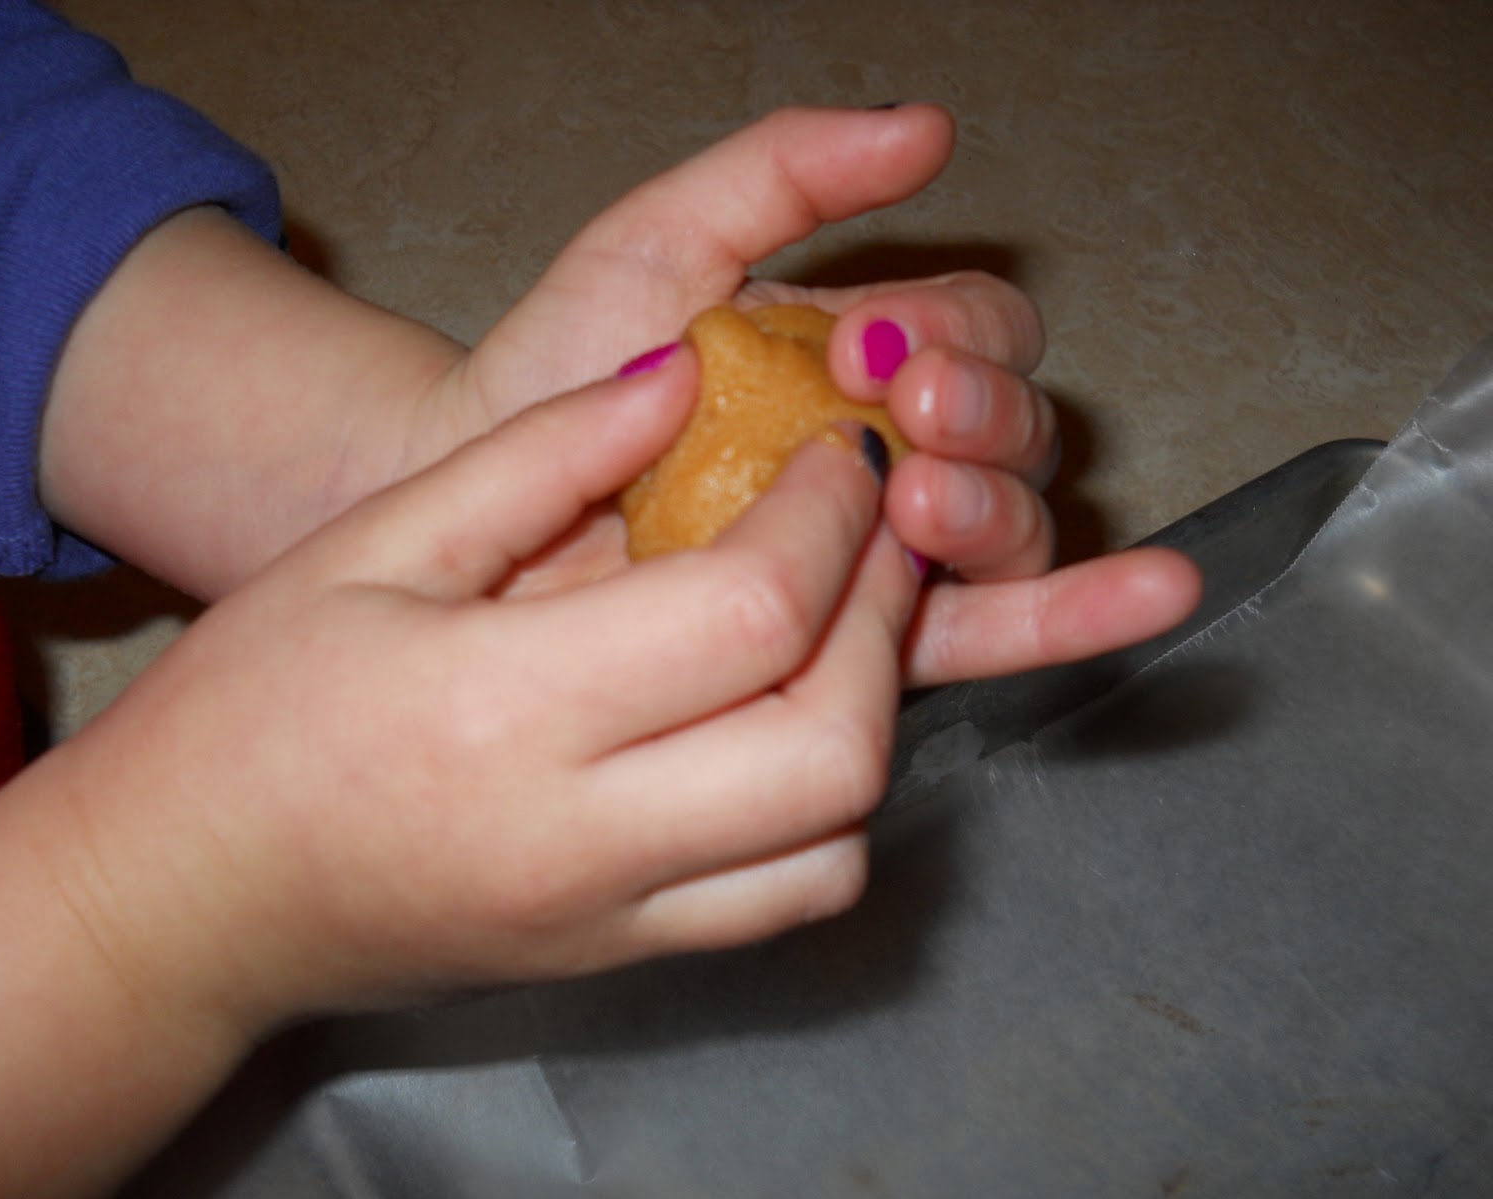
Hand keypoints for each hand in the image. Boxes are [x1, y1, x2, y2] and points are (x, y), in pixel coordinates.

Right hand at [49, 349, 916, 1026]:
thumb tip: (682, 377)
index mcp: (506, 709)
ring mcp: (611, 920)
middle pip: (835, 743)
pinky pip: (784, 900)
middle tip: (870, 527)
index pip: (751, 612)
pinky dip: (827, 809)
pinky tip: (781, 722)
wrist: (181, 904)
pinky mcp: (621, 963)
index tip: (843, 451)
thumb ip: (536, 457)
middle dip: (882, 615)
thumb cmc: (248, 710)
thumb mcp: (368, 546)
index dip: (830, 516)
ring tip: (836, 622)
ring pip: (836, 840)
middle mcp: (582, 836)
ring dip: (868, 717)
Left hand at [422, 105, 1198, 685]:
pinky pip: (985, 632)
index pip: (977, 326)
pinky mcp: (859, 642)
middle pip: (1015, 426)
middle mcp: (886, 449)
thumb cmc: (564, 370)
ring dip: (1001, 506)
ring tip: (927, 498)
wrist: (479, 493)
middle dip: (980, 417)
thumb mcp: (665, 241)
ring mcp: (877, 549)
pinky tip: (1148, 593)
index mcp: (858, 355)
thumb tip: (929, 127)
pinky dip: (1072, 613)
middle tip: (904, 417)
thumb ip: (785, 170)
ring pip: (1010, 527)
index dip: (953, 332)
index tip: (866, 348)